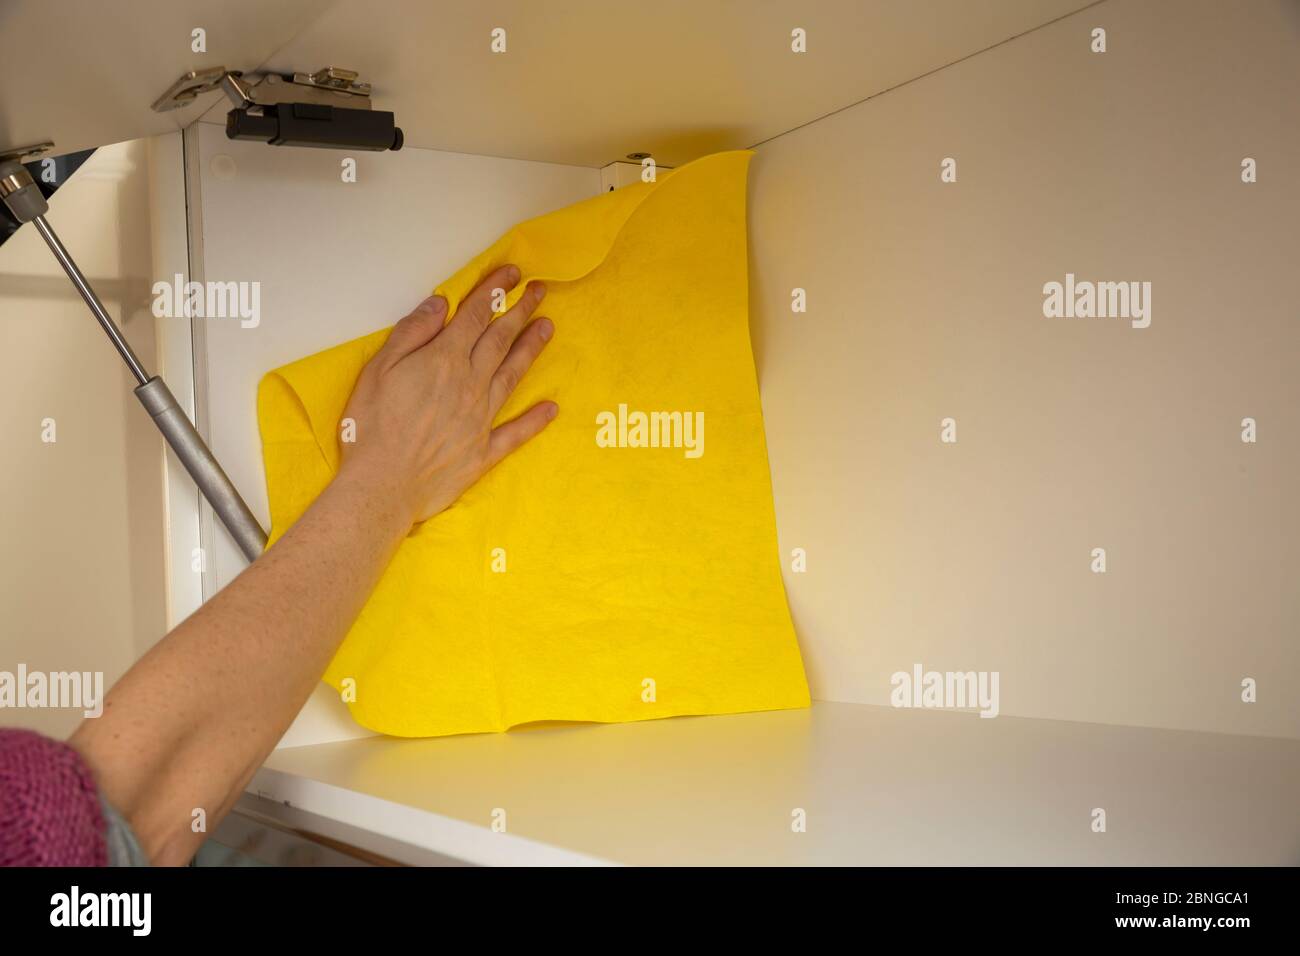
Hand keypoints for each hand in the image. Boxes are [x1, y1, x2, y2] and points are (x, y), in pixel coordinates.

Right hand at [338, 264, 556, 525]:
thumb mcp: (378, 369)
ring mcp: (481, 418)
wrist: (383, 486)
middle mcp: (469, 385)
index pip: (475, 316)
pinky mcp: (483, 451)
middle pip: (500, 340)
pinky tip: (551, 408)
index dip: (495, 292)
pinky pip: (516, 432)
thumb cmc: (372, 428)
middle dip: (520, 312)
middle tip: (539, 291)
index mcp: (443, 361)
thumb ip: (413, 333)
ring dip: (531, 350)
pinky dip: (535, 420)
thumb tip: (441, 305)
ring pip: (512, 375)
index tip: (513, 274)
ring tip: (548, 328)